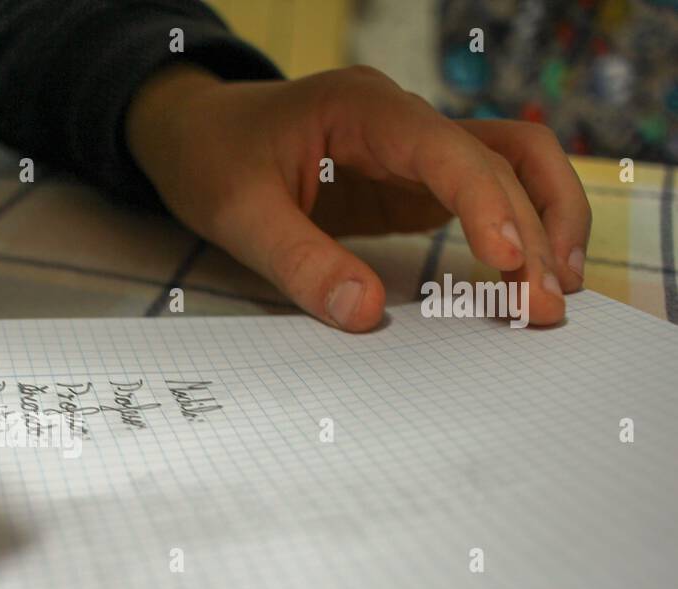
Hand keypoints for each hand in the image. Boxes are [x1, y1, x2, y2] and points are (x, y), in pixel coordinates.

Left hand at [126, 64, 591, 330]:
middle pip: (498, 161)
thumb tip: (364, 315)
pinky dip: (513, 230)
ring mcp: (414, 151)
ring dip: (545, 220)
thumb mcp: (239, 214)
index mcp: (363, 109)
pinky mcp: (412, 183)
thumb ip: (299, 261)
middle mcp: (402, 121)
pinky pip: (481, 197)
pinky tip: (523, 277)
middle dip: (531, 229)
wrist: (197, 133)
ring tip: (557, 289)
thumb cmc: (213, 160)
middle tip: (543, 306)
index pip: (445, 150)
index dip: (486, 203)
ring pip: (510, 166)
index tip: (510, 260)